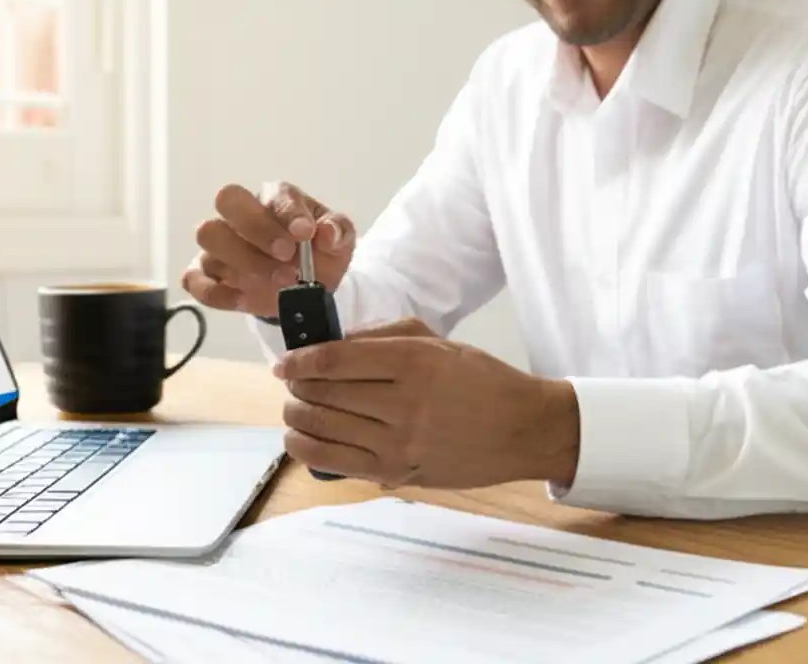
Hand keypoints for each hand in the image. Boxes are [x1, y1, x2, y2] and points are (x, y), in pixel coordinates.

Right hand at [182, 181, 355, 317]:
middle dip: (257, 229)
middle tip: (288, 257)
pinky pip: (193, 278)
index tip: (306, 234)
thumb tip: (327, 233)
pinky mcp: (206, 274)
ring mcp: (220, 244)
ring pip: (208, 235)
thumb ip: (338, 231)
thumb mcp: (341, 240)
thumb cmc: (321, 253)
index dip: (287, 213)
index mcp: (275, 198)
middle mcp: (241, 215)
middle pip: (228, 201)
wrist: (308, 287)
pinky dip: (215, 292)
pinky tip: (245, 301)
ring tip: (278, 282)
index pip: (272, 194)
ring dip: (242, 260)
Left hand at [272, 318, 580, 488]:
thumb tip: (331, 344)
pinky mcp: (397, 472)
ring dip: (297, 416)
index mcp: (414, 361)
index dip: (299, 361)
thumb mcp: (439, 341)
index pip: (335, 360)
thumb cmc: (481, 380)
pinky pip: (334, 461)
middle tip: (294, 384)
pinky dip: (307, 447)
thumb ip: (382, 335)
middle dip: (297, 387)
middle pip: (323, 393)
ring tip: (297, 408)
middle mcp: (404, 402)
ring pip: (323, 427)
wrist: (521, 429)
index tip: (285, 364)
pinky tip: (299, 437)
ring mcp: (400, 442)